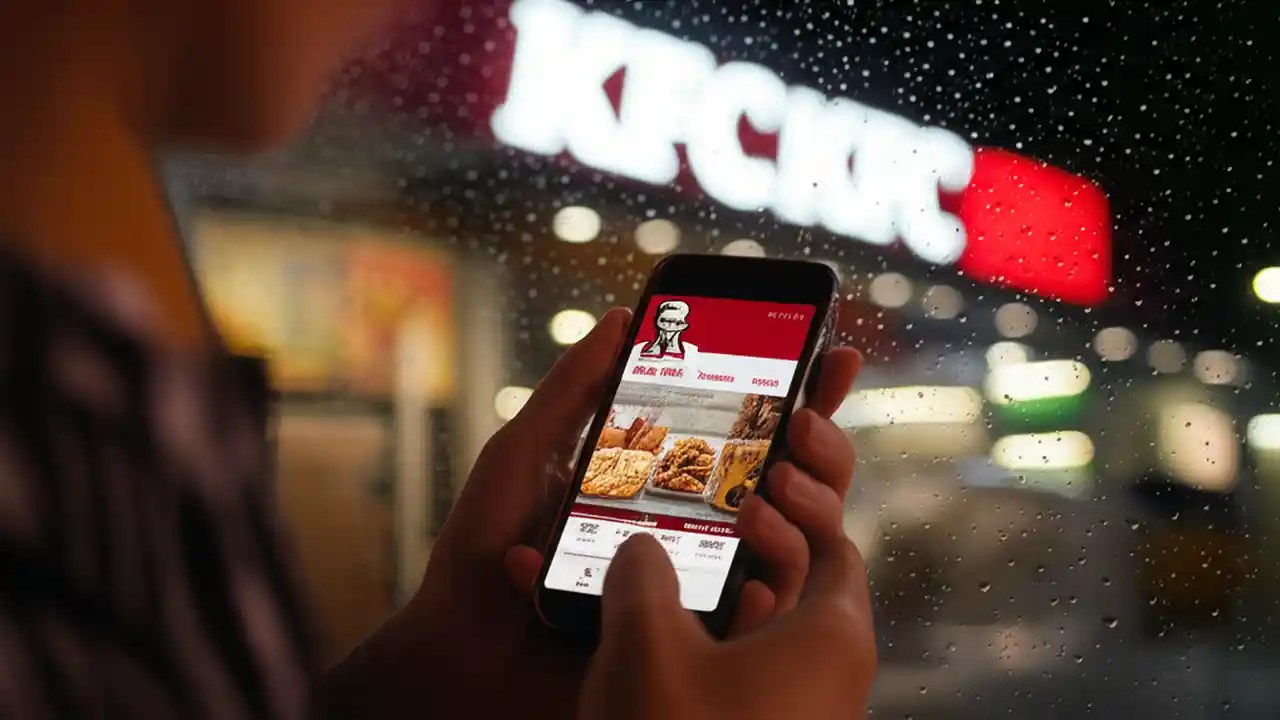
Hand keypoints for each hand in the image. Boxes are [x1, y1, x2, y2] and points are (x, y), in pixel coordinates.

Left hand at [319, 310, 864, 718]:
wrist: (456, 646)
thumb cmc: (481, 547)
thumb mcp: (525, 453)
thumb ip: (575, 391)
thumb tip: (619, 318)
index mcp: (660, 484)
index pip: (745, 437)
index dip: (797, 397)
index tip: (832, 353)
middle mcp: (691, 533)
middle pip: (786, 491)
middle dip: (817, 452)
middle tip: (804, 425)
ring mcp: (693, 589)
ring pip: (784, 558)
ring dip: (798, 521)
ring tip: (766, 495)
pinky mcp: (683, 644)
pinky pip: (743, 632)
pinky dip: (757, 608)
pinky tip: (753, 589)